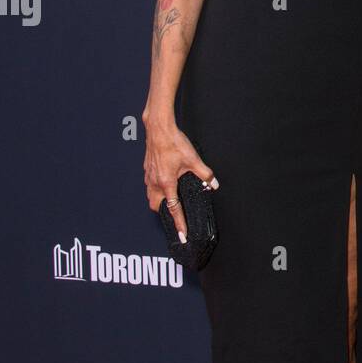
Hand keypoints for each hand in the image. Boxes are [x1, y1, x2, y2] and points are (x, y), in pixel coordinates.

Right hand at [143, 116, 217, 241]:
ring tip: (170, 200)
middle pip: (155, 206)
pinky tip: (164, 183)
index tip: (182, 234)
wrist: (158, 128)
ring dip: (158, 201)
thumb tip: (213, 184)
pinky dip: (155, 189)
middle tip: (175, 215)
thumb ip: (205, 174)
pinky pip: (149, 185)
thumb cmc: (174, 142)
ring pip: (150, 196)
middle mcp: (155, 182)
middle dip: (164, 213)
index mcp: (166, 183)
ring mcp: (149, 175)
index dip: (179, 223)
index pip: (173, 209)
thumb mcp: (194, 159)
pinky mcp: (147, 169)